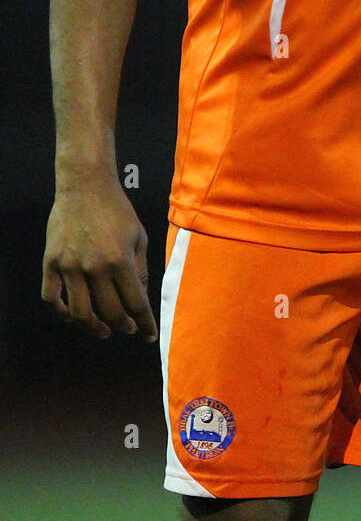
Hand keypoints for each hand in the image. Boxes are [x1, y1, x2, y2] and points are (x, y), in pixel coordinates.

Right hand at [42, 177, 158, 340]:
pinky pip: (51, 298)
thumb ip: (141, 269)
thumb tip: (140, 299)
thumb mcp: (139, 236)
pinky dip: (60, 313)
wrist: (85, 185)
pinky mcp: (51, 262)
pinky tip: (71, 316)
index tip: (149, 335)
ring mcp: (69, 266)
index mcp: (120, 260)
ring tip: (103, 330)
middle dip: (122, 326)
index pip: (135, 303)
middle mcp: (94, 267)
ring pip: (79, 313)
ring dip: (93, 327)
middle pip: (109, 312)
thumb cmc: (117, 210)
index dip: (144, 323)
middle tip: (127, 329)